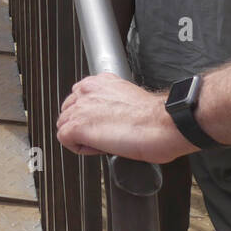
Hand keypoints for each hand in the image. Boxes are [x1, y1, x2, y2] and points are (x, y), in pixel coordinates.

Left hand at [57, 73, 190, 162]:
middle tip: (105, 135)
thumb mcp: (128, 98)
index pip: (79, 99)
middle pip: (69, 111)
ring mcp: (79, 108)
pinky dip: (80, 148)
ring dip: (81, 137)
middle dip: (82, 125)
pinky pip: (65, 139)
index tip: (106, 125)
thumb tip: (111, 115)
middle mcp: (85, 91)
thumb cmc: (157, 117)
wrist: (165, 124)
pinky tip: (100, 148)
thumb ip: (112, 101)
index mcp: (98, 82)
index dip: (91, 116)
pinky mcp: (77, 126)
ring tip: (106, 142)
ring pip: (65, 125)